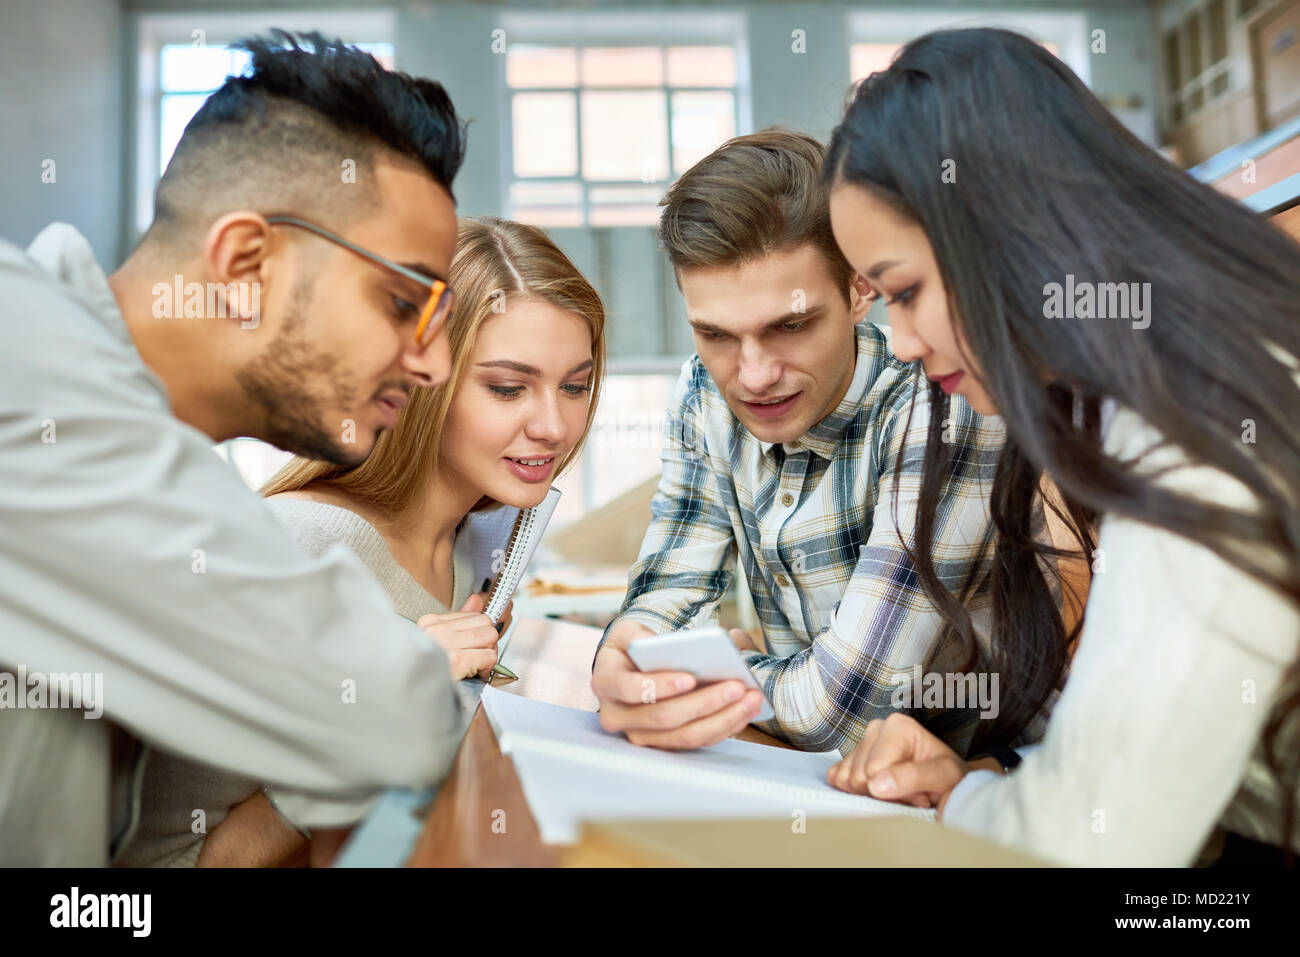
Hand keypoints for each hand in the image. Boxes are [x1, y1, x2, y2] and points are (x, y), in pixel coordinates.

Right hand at [417, 593, 498, 680]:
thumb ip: (460, 620)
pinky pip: (488, 656)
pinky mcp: (456, 660)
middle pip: (485, 622)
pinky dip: (487, 668)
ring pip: (490, 637)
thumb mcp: (440, 641)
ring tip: (475, 666)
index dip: (479, 632)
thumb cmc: (424, 671)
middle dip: (488, 642)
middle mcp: (436, 630)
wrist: (408, 695)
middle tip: (477, 657)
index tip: (473, 646)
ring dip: (488, 655)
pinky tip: (474, 675)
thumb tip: (477, 599)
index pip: (472, 615)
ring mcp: (445, 644)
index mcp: (429, 623)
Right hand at [590, 620, 764, 750]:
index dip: (661, 686)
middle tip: (737, 686)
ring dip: (722, 718)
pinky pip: (696, 740)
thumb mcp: (632, 630)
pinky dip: (724, 726)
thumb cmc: (633, 645)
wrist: (628, 666)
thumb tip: (681, 647)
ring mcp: (640, 735)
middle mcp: (617, 715)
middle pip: (665, 717)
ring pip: (684, 735)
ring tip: (751, 698)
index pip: (631, 689)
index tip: (690, 678)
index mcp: (606, 682)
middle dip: (705, 702)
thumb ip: (647, 636)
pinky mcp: (663, 744)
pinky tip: (745, 710)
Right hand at [826, 712, 992, 816]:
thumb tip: (875, 784)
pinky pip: (836, 780)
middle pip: (858, 776)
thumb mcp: (944, 777)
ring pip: (846, 781)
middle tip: (912, 793)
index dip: (896, 789)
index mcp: (898, 726)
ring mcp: (860, 744)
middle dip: (884, 793)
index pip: (874, 769)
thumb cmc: (950, 779)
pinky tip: (881, 789)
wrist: (948, 786)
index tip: (921, 792)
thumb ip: (913, 777)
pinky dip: (856, 793)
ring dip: (873, 795)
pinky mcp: (849, 760)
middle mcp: (876, 729)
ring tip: (900, 791)